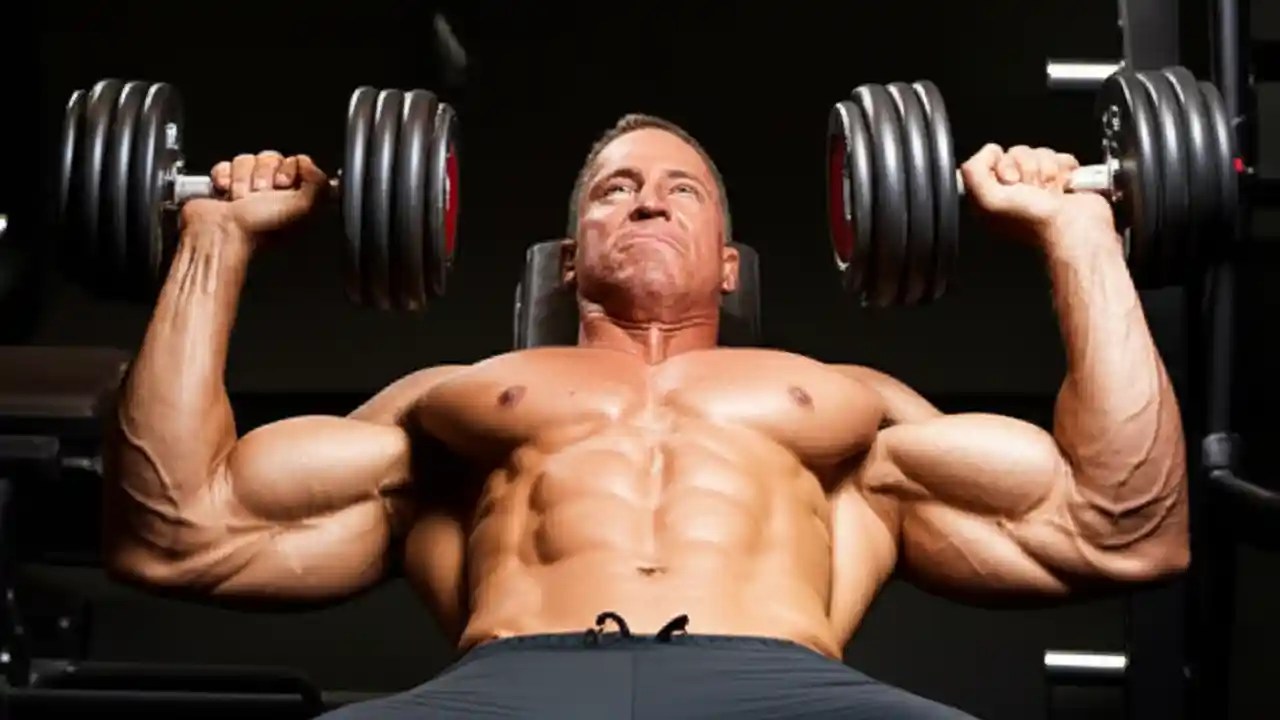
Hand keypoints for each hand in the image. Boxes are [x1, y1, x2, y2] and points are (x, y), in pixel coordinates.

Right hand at [181, 151, 327, 240]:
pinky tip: (227, 195)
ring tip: (241, 201)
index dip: (288, 169)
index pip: (297, 162)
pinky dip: (224, 177)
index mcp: (297, 197)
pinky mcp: (226, 184)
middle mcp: (275, 192)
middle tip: (259, 197)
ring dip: (242, 179)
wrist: (220, 235)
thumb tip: (307, 162)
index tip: (282, 185)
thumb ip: (318, 183)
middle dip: (263, 175)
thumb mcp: (303, 208)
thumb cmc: (259, 230)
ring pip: (247, 159)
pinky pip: (226, 164)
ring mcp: (249, 187)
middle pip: (271, 157)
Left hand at [960, 144, 1114, 244]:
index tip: (1009, 182)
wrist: (1074, 231)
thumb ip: (973, 171)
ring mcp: (1039, 185)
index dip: (1002, 165)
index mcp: (990, 196)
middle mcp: (1013, 190)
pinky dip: (1064, 169)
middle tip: (1031, 191)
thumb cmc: (1031, 223)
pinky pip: (1061, 157)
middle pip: (1016, 152)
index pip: (990, 159)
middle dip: (1027, 168)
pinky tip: (1062, 188)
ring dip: (1046, 170)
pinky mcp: (1062, 180)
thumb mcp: (985, 200)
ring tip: (1049, 193)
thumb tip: (990, 151)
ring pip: (1039, 153)